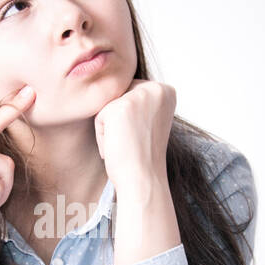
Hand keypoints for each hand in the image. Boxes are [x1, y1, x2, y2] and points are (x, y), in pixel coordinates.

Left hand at [93, 79, 175, 195]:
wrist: (143, 179)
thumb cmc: (143, 156)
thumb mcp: (148, 120)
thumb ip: (139, 101)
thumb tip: (115, 84)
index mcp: (166, 91)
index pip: (130, 92)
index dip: (130, 119)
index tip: (142, 136)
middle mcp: (156, 89)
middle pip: (118, 95)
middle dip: (118, 121)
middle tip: (134, 141)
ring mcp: (138, 96)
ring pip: (107, 106)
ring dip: (110, 128)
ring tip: (126, 144)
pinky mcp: (120, 107)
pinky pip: (99, 117)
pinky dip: (102, 136)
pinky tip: (118, 147)